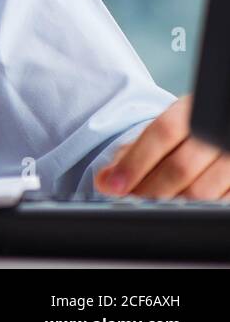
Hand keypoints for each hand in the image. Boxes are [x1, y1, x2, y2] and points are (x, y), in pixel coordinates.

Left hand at [94, 95, 229, 198]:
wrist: (221, 135)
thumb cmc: (185, 138)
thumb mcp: (159, 135)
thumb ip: (130, 154)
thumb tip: (104, 181)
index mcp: (192, 110)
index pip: (162, 132)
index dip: (135, 162)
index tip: (114, 186)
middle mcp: (218, 132)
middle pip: (180, 167)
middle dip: (149, 190)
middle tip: (130, 201)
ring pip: (202, 192)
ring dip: (170, 204)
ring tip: (151, 208)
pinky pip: (220, 204)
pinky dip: (196, 211)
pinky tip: (181, 210)